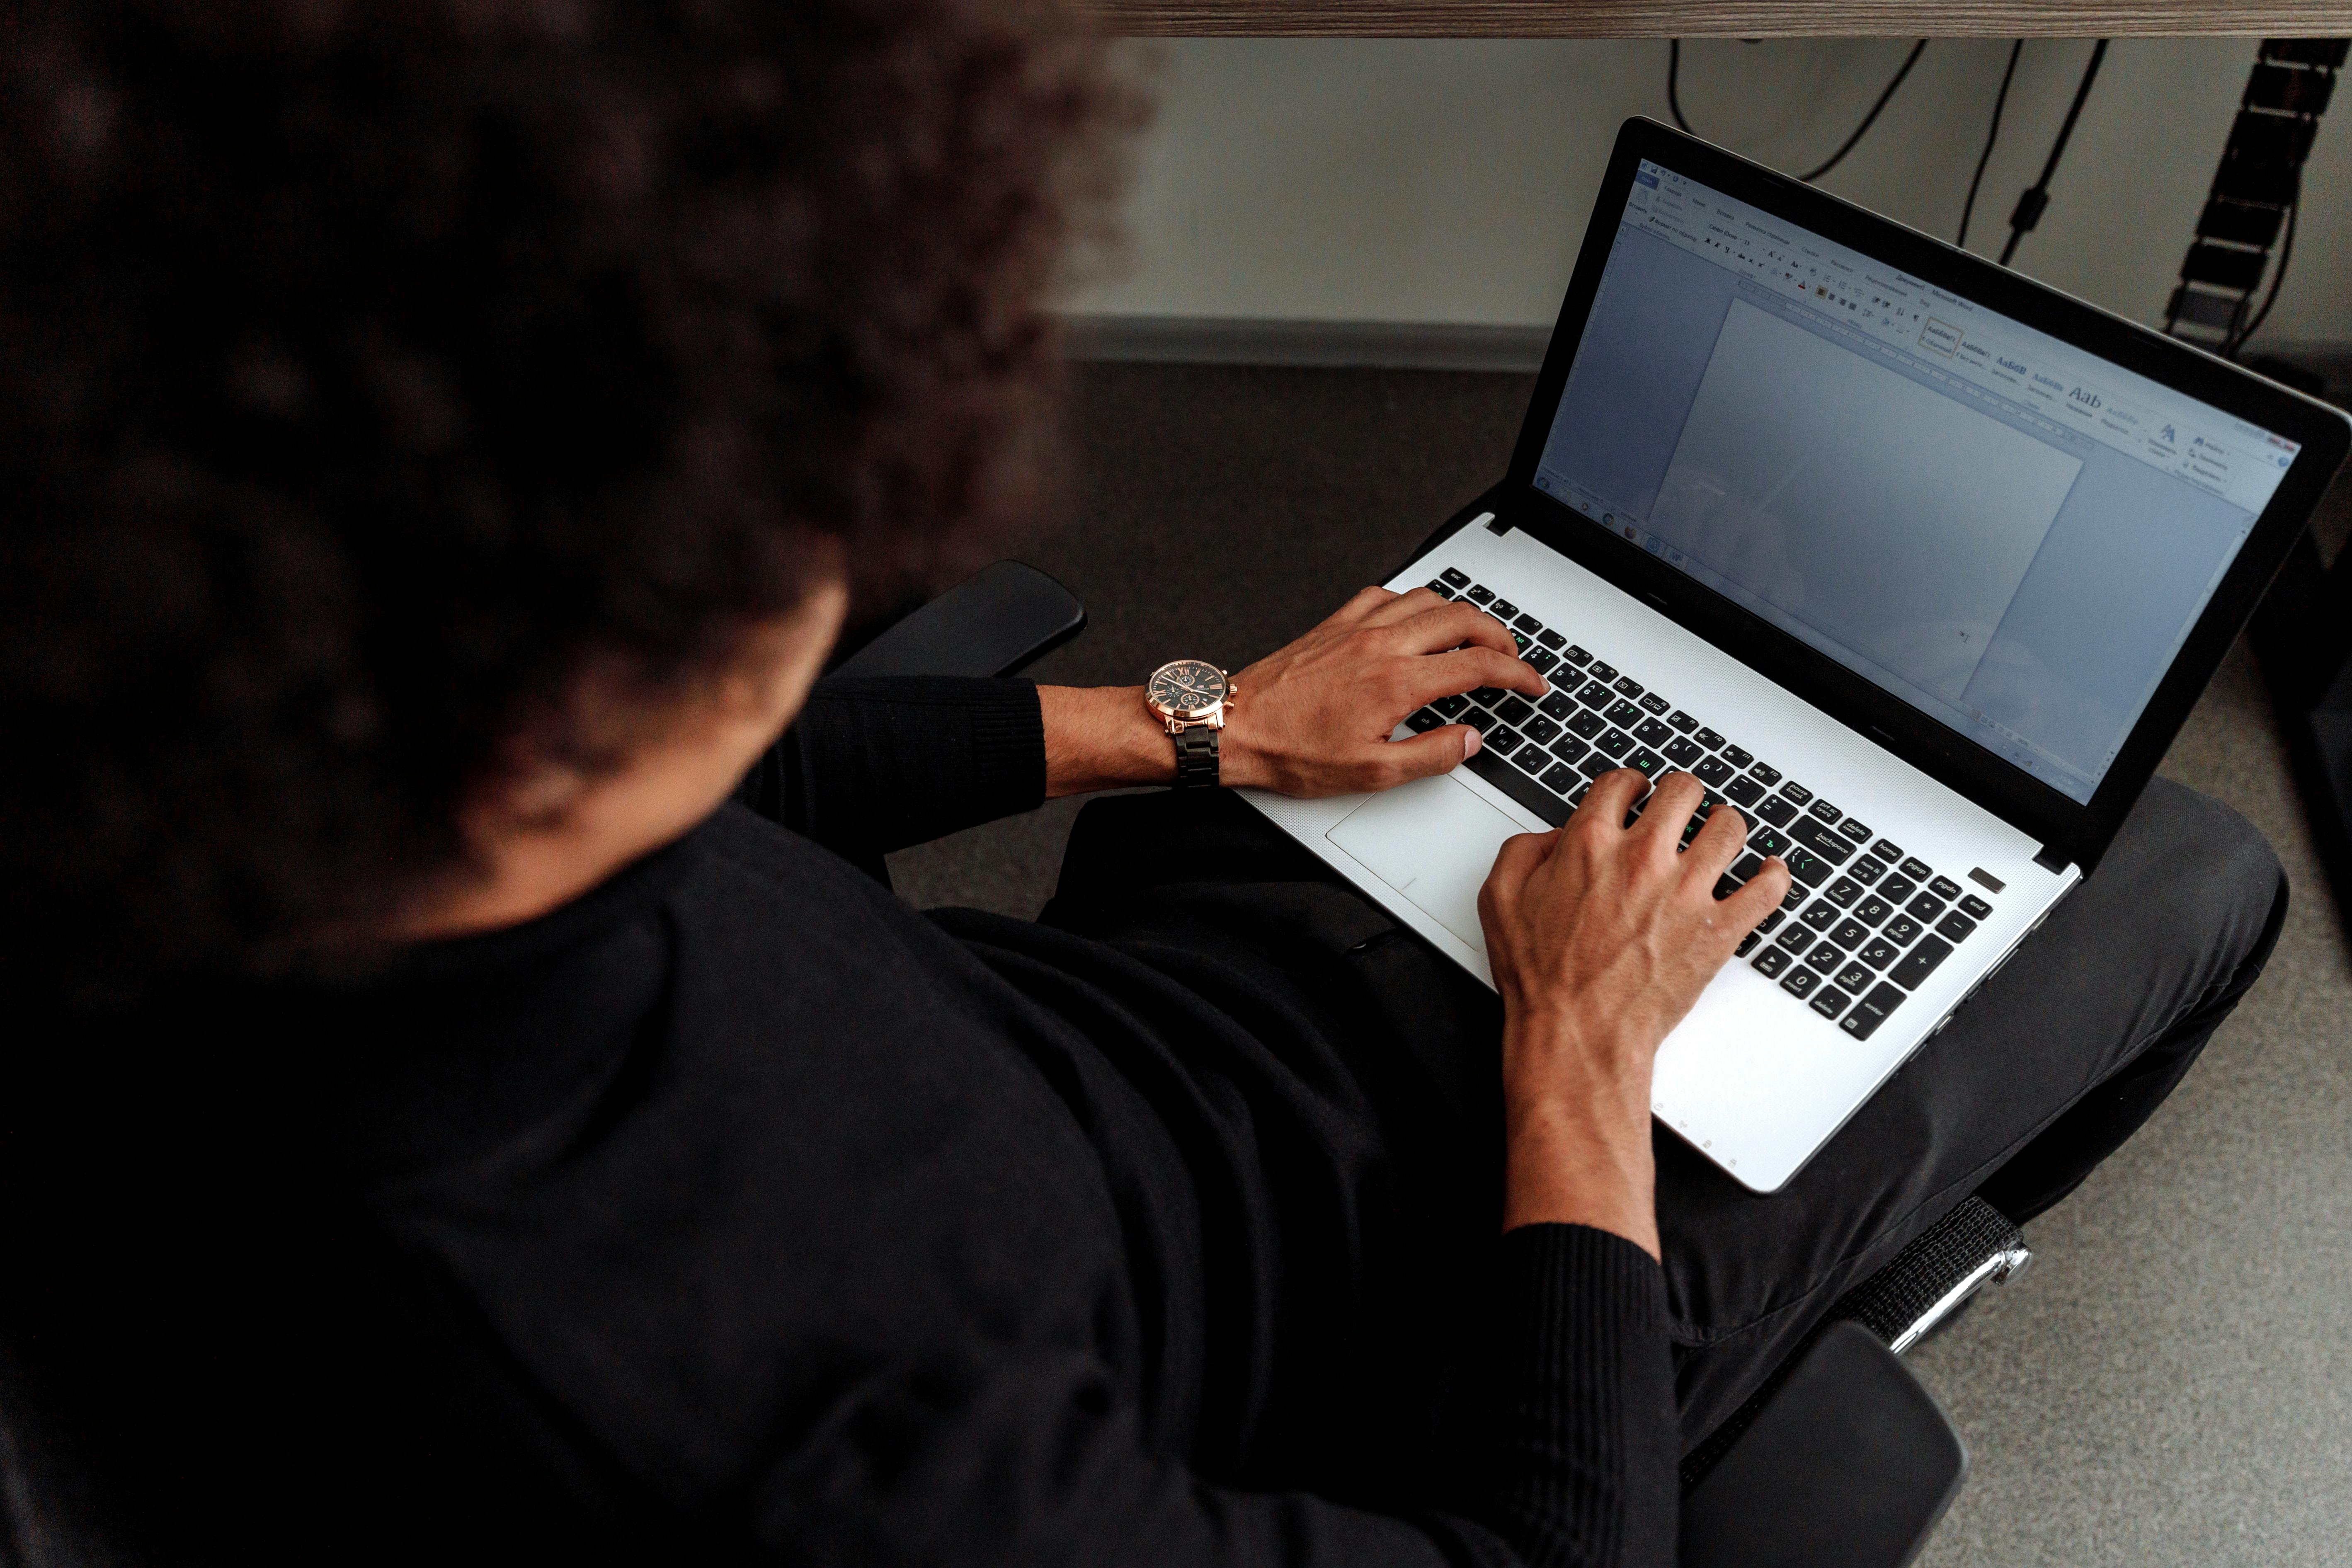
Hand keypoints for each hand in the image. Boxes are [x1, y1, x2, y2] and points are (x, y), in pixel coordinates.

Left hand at [1220, 586, 1548, 795]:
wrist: (1234, 728)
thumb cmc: (1291, 752)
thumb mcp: (1371, 773)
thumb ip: (1431, 755)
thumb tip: (1469, 740)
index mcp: (1396, 683)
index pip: (1478, 666)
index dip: (1517, 674)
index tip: (1532, 684)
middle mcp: (1381, 645)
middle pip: (1463, 620)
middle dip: (1500, 637)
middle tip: (1511, 659)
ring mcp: (1356, 628)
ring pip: (1427, 599)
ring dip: (1461, 615)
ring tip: (1473, 637)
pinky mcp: (1333, 624)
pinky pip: (1385, 595)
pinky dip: (1412, 603)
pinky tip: (1414, 620)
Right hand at [1476, 770, 1790, 1256]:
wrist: (1575, 1034)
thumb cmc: (1542, 978)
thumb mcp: (1499, 898)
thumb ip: (1525, 851)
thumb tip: (1555, 836)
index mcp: (1590, 844)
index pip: (1623, 783)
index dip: (1632, 784)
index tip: (1638, 794)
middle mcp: (1641, 858)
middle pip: (1684, 790)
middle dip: (1683, 794)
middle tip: (1683, 807)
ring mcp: (1685, 892)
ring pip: (1730, 827)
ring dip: (1726, 826)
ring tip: (1721, 835)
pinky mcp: (1718, 930)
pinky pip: (1767, 888)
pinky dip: (1774, 876)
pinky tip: (1769, 873)